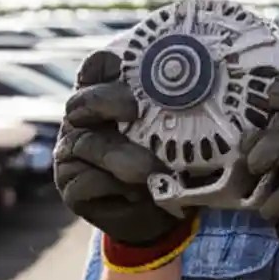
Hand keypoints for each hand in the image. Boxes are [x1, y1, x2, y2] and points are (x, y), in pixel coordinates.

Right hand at [54, 50, 196, 270]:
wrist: (160, 216)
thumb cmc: (170, 164)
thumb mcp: (177, 132)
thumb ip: (178, 108)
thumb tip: (206, 79)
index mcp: (107, 98)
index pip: (98, 68)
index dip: (108, 62)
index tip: (127, 63)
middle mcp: (83, 121)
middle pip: (85, 101)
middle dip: (108, 101)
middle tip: (132, 109)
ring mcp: (72, 154)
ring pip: (89, 144)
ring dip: (123, 157)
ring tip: (152, 170)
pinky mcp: (72, 187)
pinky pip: (88, 181)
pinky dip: (116, 188)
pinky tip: (140, 194)